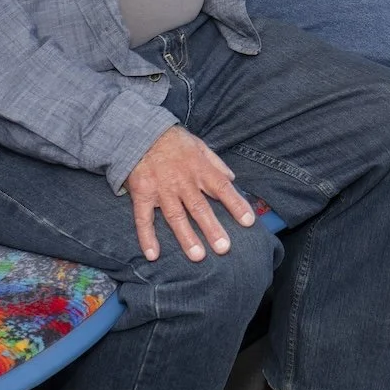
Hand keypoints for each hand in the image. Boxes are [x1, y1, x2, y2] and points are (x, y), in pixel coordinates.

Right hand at [125, 126, 255, 262]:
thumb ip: (216, 163)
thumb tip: (232, 179)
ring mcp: (161, 189)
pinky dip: (147, 237)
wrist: (141, 133)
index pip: (221, 187)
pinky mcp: (142, 194)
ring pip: (175, 216)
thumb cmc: (174, 142)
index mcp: (199, 168)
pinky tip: (153, 254)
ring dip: (186, 237)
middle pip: (199, 207)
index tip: (248, 221)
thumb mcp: (199, 146)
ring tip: (198, 256)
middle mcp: (182, 181)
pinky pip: (143, 219)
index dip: (236, 204)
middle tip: (224, 248)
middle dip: (212, 228)